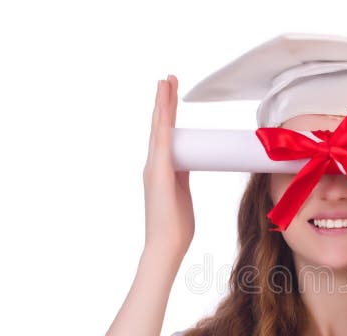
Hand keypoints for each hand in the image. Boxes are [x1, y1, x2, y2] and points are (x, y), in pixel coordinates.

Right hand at [143, 75, 193, 261]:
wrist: (166, 245)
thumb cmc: (176, 226)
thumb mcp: (182, 193)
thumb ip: (183, 177)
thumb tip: (192, 163)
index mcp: (162, 168)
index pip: (167, 134)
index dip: (169, 113)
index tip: (173, 93)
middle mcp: (154, 164)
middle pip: (160, 125)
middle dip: (165, 101)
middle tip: (169, 78)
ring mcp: (154, 168)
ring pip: (159, 128)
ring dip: (163, 104)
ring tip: (166, 82)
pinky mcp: (158, 174)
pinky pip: (162, 143)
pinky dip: (163, 124)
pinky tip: (165, 108)